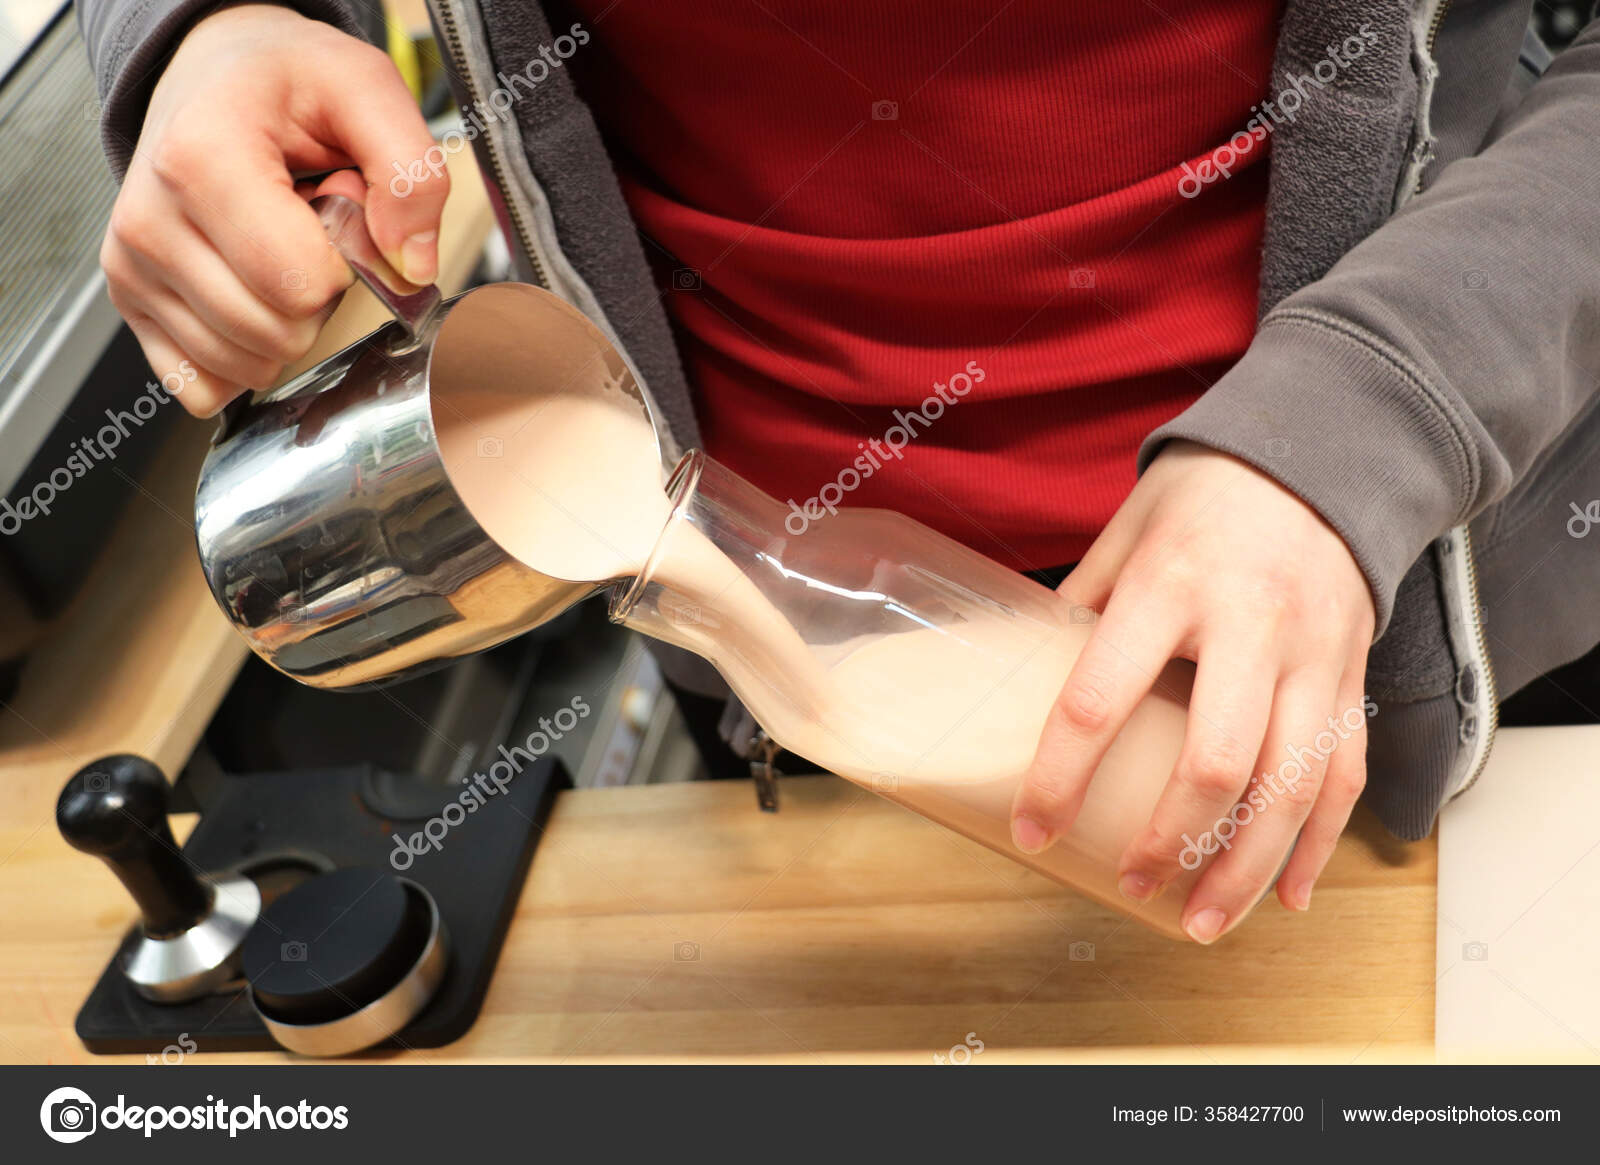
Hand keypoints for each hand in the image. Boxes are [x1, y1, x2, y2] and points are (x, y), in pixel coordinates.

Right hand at [99, 4, 447, 415]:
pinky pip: (202, 383)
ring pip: (243, 365)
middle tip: (306, 229)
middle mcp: (151, 217)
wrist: (211, 71)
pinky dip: (243, 355)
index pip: (299, 283)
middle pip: (274, 332)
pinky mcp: (131, 300)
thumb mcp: (365, 90)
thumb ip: (410, 174)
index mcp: (202, 157)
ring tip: (274, 247)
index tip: (334, 212)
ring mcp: (132, 265)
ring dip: (283, 323)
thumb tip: (412, 264)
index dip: (344, 266)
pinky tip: (248, 292)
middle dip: (317, 296)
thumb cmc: (282, 83)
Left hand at [1011, 441, 1376, 941]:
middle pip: (1216, 761)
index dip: (1059, 776)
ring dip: (1246, 868)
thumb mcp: (1127, 530)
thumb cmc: (1207, 494)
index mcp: (1169, 586)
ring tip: (1204, 922)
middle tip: (1133, 887)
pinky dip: (1318, 842)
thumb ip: (1084, 603)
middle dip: (1171, 841)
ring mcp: (1313, 655)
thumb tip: (1022, 669)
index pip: (1099, 698)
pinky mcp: (1353, 674)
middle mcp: (1249, 626)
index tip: (1034, 830)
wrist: (1324, 452)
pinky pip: (1344, 773)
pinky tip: (1286, 892)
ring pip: (1292, 786)